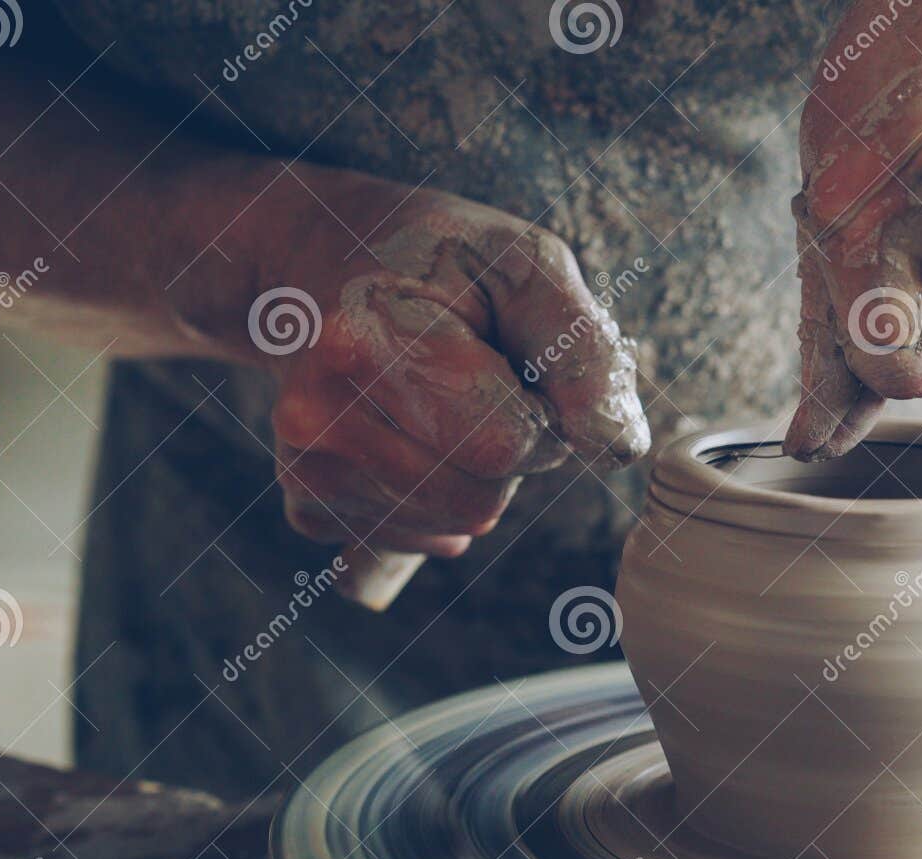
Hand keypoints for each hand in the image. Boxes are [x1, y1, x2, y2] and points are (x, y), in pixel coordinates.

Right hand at [245, 168, 649, 555]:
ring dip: (477, 471)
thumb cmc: (438, 259)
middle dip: (509, 447)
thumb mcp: (527, 265)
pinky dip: (439, 494)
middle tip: (477, 378)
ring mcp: (305, 465)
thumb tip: (616, 447)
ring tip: (441, 396)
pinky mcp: (308, 503)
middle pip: (480, 497)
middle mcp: (319, 412)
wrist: (323, 258)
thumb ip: (583, 352)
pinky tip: (413, 429)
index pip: (505, 444)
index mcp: (368, 340)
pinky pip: (422, 537)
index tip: (511, 361)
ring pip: (457, 523)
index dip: (538, 412)